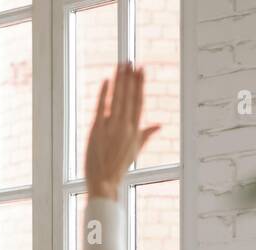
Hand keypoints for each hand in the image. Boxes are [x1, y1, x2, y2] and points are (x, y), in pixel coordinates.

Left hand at [84, 62, 159, 200]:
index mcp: (135, 130)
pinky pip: (101, 107)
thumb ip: (146, 134)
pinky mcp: (96, 130)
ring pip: (117, 99)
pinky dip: (104, 93)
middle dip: (130, 77)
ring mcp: (110, 128)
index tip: (141, 70)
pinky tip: (106, 80)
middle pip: (129, 97)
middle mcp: (125, 127)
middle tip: (130, 60)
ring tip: (121, 65)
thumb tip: (158, 125)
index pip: (139, 102)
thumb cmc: (118, 167)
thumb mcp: (135, 150)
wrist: (104, 182)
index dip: (140, 84)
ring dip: (119, 80)